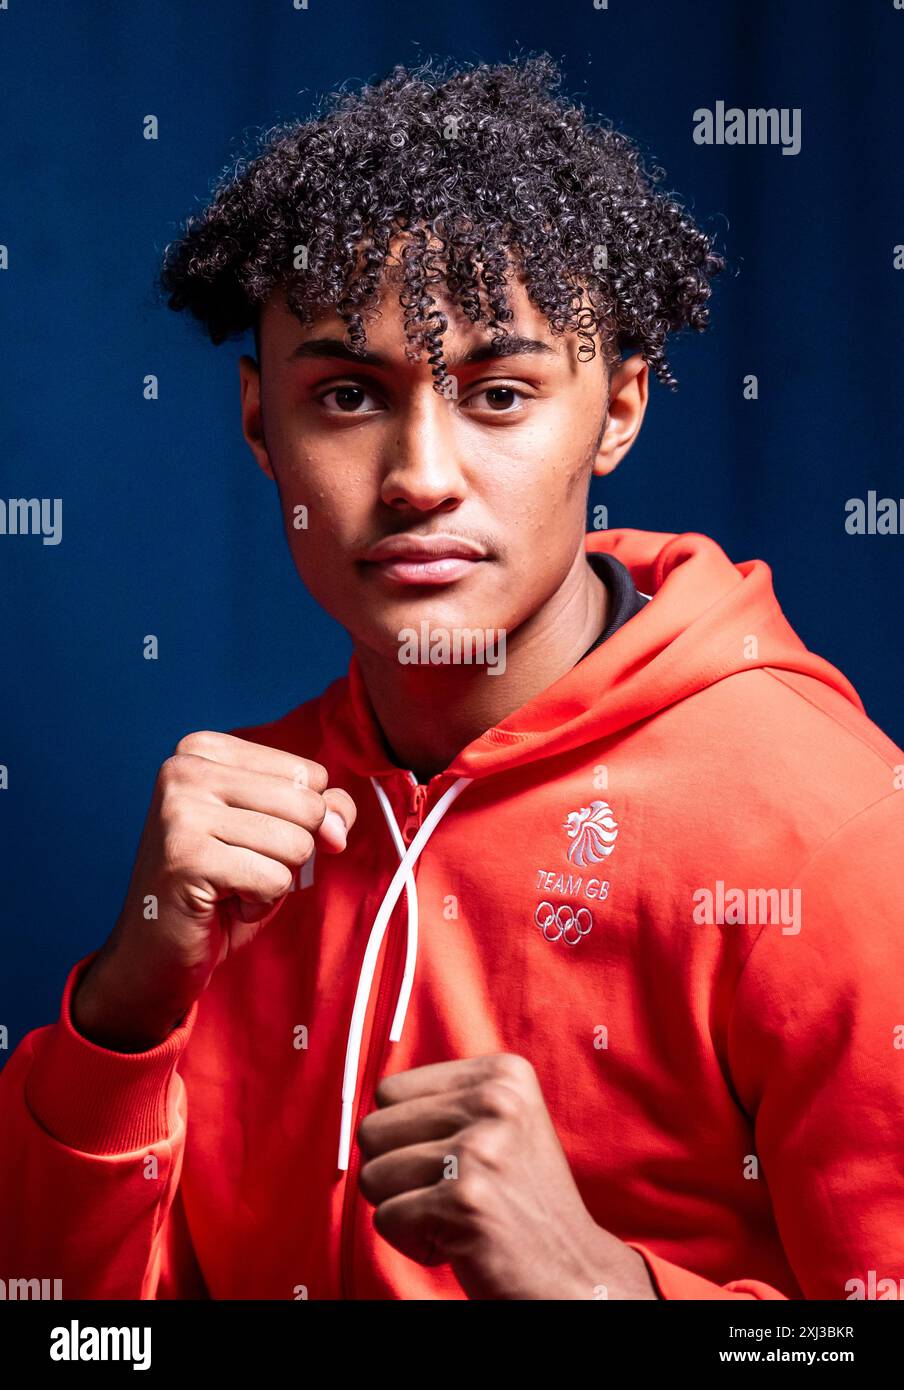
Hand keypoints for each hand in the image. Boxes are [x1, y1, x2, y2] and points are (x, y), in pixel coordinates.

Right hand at [73, 730, 355, 1049]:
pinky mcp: (187, 857)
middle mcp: (185, 770)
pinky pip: (274, 879)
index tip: (250, 839)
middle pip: (308, 805)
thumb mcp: (278, 834)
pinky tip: (221, 904)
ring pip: (296, 844)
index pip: (309, 775)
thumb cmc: (222, 888)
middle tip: (241, 867)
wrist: (156, 952)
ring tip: (230, 885)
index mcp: (204, 750)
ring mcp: (181, 812)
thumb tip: (338, 827)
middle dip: (292, 851)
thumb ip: (322, 811)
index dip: (302, 820)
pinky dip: (259, 904)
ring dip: (275, 879)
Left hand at [357, 1053, 656, 1298]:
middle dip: (396, 1173)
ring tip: (454, 1215)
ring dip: (404, 1209)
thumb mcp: (500, 1125)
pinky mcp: (465, 1201)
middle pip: (372, 1129)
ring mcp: (480, 1150)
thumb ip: (445, 1102)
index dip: (405, 1135)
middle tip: (446, 1193)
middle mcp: (494, 1101)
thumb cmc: (522, 1201)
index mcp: (503, 1073)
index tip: (450, 1160)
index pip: (389, 1091)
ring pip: (373, 1175)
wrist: (574, 1271)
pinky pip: (386, 1218)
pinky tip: (458, 1241)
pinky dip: (413, 1242)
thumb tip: (372, 1106)